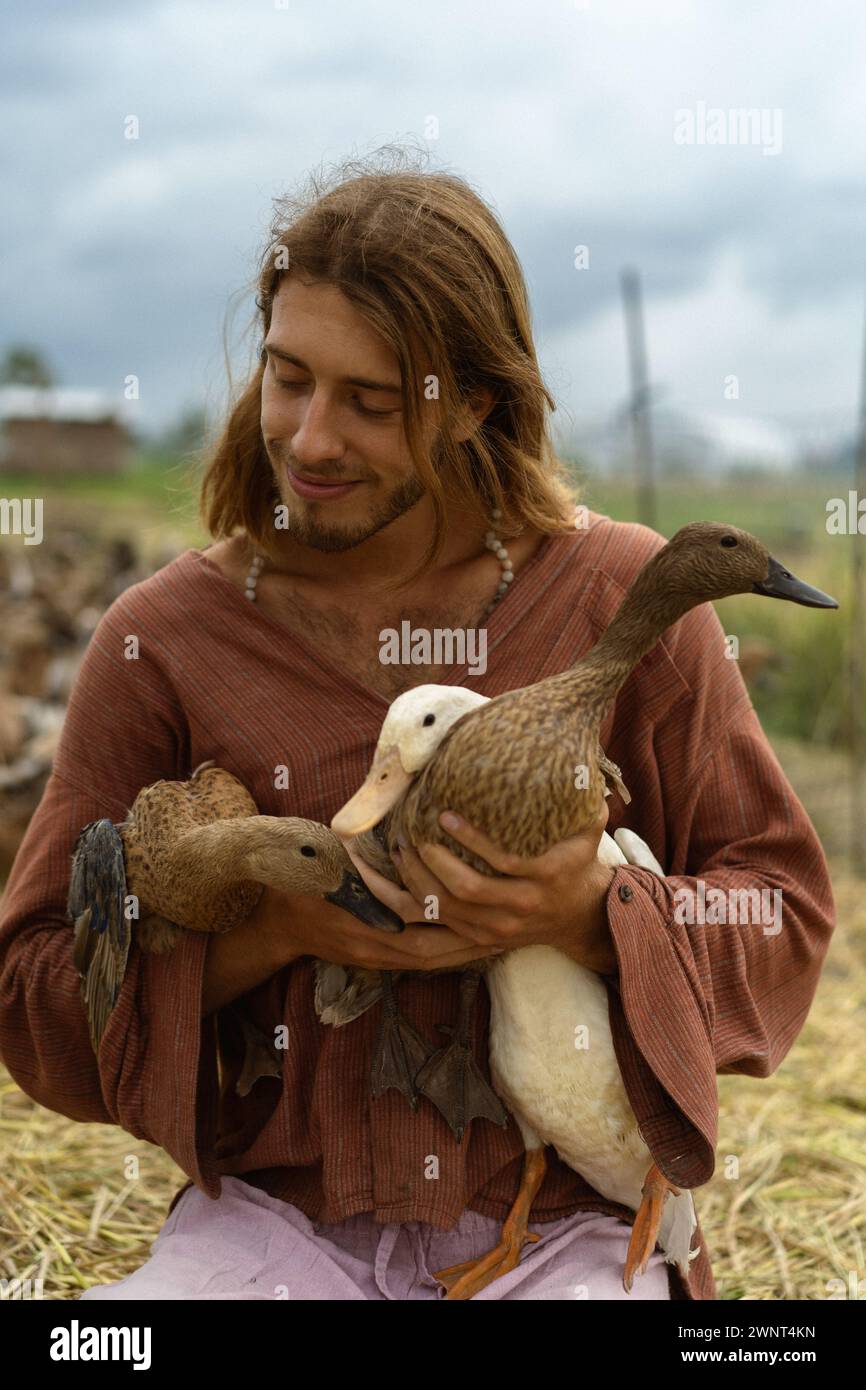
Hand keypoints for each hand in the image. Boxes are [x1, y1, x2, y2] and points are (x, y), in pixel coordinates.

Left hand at [342, 801, 617, 972]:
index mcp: (546, 876)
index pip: (503, 862)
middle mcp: (522, 907)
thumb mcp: (591, 827)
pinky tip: (391, 880)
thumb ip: (584, 795)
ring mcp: (500, 929)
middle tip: (408, 834)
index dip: (470, 839)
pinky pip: (438, 928)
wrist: (583, 917)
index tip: (443, 814)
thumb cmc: (580, 861)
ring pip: (447, 912)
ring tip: (396, 850)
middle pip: (466, 891)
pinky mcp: (482, 941)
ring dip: (415, 882)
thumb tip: (573, 756)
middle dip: (431, 863)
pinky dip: (412, 904)